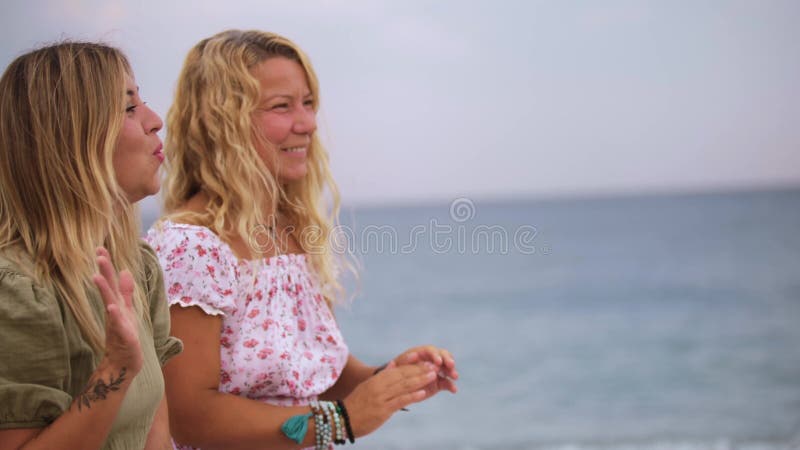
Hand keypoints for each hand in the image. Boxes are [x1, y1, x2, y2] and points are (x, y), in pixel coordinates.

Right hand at [92, 247, 142, 374]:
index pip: (111, 283)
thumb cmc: (124, 336)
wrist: (124, 363)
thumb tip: (125, 271)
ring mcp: (117, 324)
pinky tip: (112, 307)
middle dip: (104, 272)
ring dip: (104, 291)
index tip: (100, 248)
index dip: (107, 266)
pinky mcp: (123, 337)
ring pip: (110, 305)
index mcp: (116, 305)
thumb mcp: (127, 310)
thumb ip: (126, 292)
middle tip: (98, 255)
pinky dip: (115, 316)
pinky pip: (118, 325)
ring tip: (97, 276)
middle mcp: (114, 312)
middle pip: (108, 289)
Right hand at [343, 362, 435, 436]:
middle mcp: (379, 386)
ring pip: (403, 387)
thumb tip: (394, 364)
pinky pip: (399, 401)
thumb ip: (382, 376)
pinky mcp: (383, 410)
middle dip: (420, 371)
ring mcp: (381, 398)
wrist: (342, 420)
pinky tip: (423, 393)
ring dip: (420, 380)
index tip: (425, 360)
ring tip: (433, 376)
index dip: (412, 364)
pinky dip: (412, 396)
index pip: (398, 369)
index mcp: (375, 380)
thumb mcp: (367, 387)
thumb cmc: (356, 404)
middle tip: (434, 366)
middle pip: (403, 376)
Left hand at [391, 345, 457, 395]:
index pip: (430, 350)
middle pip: (442, 356)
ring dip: (451, 371)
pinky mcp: (438, 383)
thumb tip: (413, 355)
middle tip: (451, 365)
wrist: (396, 387)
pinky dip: (451, 385)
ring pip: (446, 368)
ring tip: (454, 376)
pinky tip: (454, 390)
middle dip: (447, 360)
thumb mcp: (397, 366)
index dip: (435, 355)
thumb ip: (404, 361)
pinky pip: (446, 383)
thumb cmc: (396, 373)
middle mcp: (430, 360)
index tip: (439, 361)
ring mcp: (435, 371)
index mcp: (420, 353)